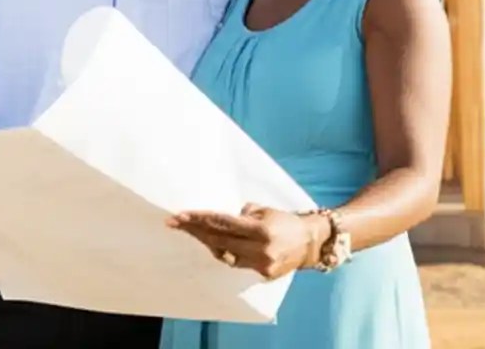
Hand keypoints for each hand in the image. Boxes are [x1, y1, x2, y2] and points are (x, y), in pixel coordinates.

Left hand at [167, 203, 327, 280]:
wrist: (311, 243)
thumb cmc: (285, 221)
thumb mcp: (265, 211)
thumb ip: (242, 215)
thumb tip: (220, 220)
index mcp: (261, 231)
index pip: (223, 224)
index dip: (200, 219)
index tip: (181, 215)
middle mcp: (259, 250)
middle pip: (218, 240)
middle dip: (195, 230)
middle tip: (174, 222)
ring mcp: (260, 265)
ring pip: (224, 255)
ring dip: (207, 242)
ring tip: (191, 230)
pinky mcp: (262, 275)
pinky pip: (236, 263)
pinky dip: (225, 252)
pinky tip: (214, 244)